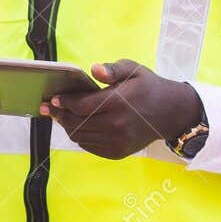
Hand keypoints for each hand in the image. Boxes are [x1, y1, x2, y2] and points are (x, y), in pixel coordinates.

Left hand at [40, 59, 201, 159]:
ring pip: (80, 137)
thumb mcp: (133, 70)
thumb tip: (94, 69)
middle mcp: (118, 125)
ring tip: (59, 115)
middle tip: (48, 107)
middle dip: (59, 114)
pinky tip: (76, 126)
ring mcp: (118, 142)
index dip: (65, 102)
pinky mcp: (118, 152)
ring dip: (67, 126)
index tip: (53, 97)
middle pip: (77, 123)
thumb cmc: (147, 87)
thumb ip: (112, 69)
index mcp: (119, 103)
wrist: (171, 113)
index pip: (82, 106)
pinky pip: (90, 146)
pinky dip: (79, 137)